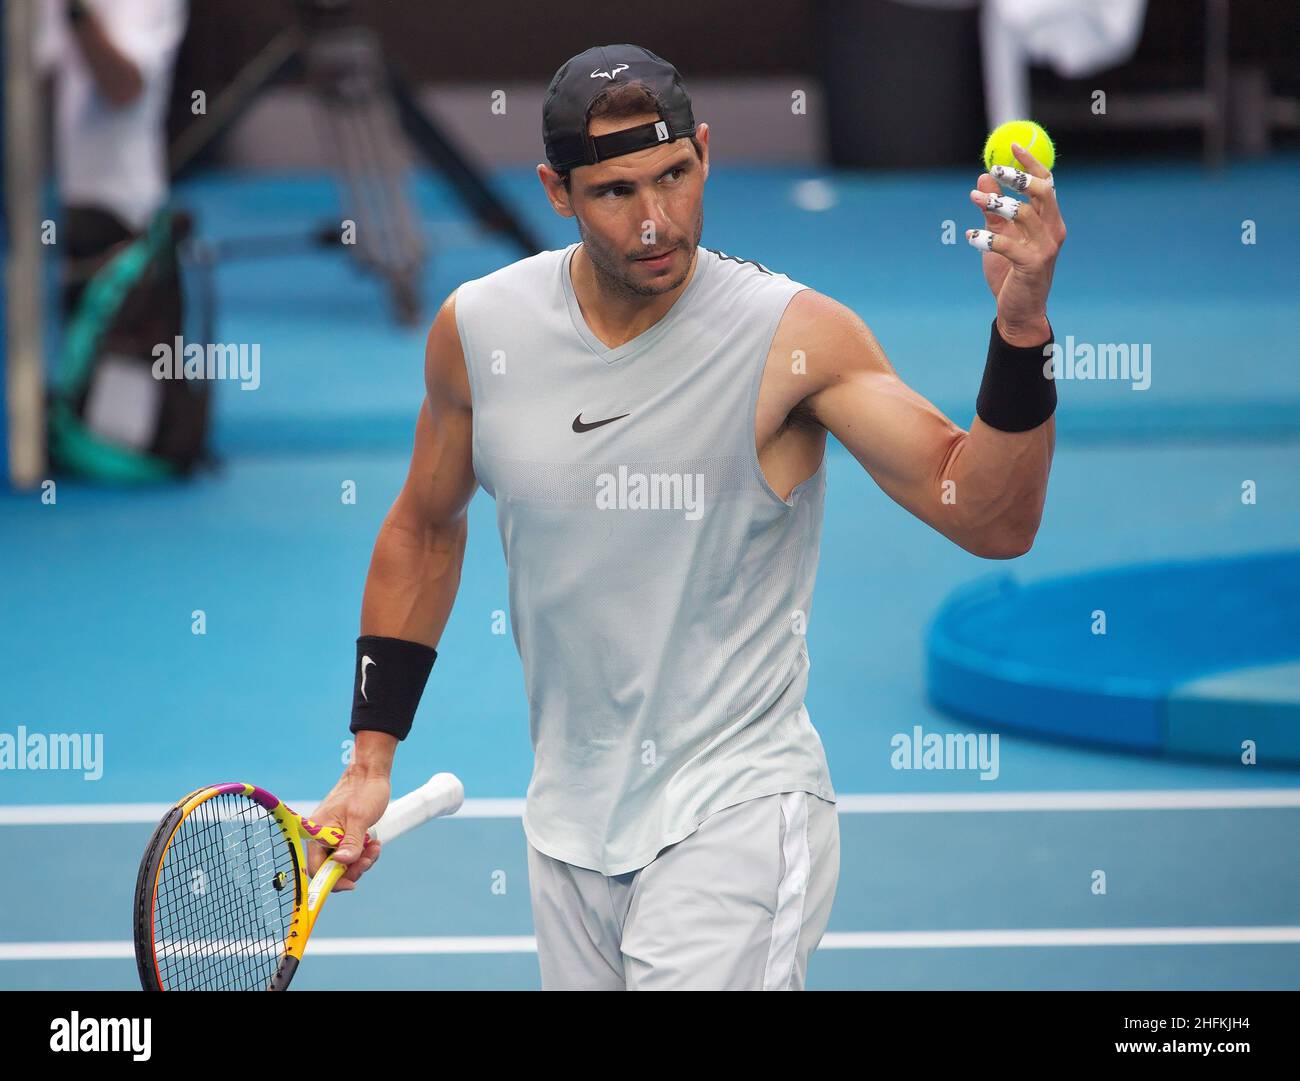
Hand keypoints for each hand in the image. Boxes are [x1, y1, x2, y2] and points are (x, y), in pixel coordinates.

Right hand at [305, 766, 390, 892]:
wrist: (371, 773)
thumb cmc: (363, 791)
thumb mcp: (360, 819)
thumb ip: (350, 843)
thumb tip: (340, 864)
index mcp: (317, 832)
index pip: (317, 868)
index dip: (332, 880)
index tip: (352, 883)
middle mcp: (321, 836)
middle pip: (331, 868)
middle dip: (352, 868)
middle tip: (369, 859)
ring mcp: (333, 836)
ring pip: (343, 861)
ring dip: (361, 860)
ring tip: (375, 848)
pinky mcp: (343, 834)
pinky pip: (350, 852)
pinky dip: (363, 853)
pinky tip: (374, 844)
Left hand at [966, 142, 1066, 345]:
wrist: (1018, 312)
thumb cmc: (1010, 274)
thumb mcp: (998, 237)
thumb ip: (992, 210)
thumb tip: (982, 177)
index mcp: (1048, 220)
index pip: (1046, 183)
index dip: (1031, 162)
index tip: (1012, 145)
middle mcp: (1052, 230)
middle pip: (1042, 192)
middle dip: (1019, 177)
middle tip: (995, 169)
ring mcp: (1046, 248)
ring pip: (1024, 214)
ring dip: (996, 203)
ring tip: (972, 198)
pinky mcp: (1033, 265)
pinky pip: (1008, 244)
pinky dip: (987, 238)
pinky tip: (969, 237)